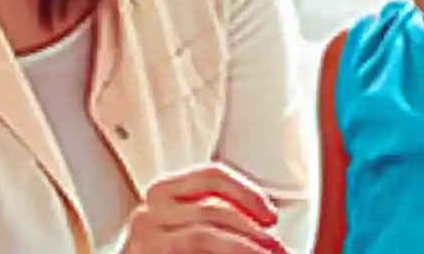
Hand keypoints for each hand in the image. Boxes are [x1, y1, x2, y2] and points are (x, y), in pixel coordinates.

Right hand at [122, 163, 287, 253]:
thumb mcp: (182, 235)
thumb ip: (210, 222)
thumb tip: (261, 225)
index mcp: (161, 196)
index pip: (210, 176)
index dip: (246, 192)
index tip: (271, 215)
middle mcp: (149, 210)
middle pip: (213, 204)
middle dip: (253, 227)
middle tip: (279, 247)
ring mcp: (145, 232)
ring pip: (209, 226)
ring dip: (248, 244)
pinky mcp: (147, 249)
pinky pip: (200, 240)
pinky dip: (234, 251)